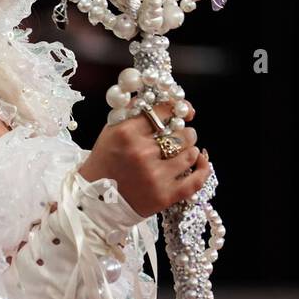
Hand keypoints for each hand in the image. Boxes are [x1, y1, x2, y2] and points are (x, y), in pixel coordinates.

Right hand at [77, 101, 210, 218]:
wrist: (95, 202)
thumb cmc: (105, 164)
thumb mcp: (111, 130)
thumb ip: (134, 111)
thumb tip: (163, 96)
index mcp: (127, 133)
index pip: (164, 110)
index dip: (177, 108)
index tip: (182, 111)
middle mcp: (142, 153)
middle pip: (181, 132)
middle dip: (182, 131)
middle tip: (177, 136)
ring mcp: (155, 176)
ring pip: (190, 153)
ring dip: (190, 149)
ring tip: (182, 150)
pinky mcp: (165, 196)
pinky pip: (196, 180)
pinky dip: (203, 168)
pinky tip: (201, 161)